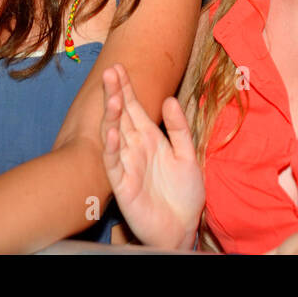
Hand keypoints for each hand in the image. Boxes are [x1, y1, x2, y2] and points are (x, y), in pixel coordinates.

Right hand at [100, 63, 203, 249]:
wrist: (183, 228)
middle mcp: (135, 149)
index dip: (126, 89)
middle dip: (115, 95)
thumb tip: (169, 99)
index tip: (119, 68)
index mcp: (150, 139)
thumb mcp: (188, 154)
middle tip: (110, 72)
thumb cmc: (184, 194)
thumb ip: (179, 128)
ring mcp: (127, 166)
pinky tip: (113, 133)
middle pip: (121, 117)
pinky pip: (113, 165)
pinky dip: (112, 148)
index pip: (134, 109)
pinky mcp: (123, 186)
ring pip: (113, 136)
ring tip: (111, 98)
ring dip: (111, 117)